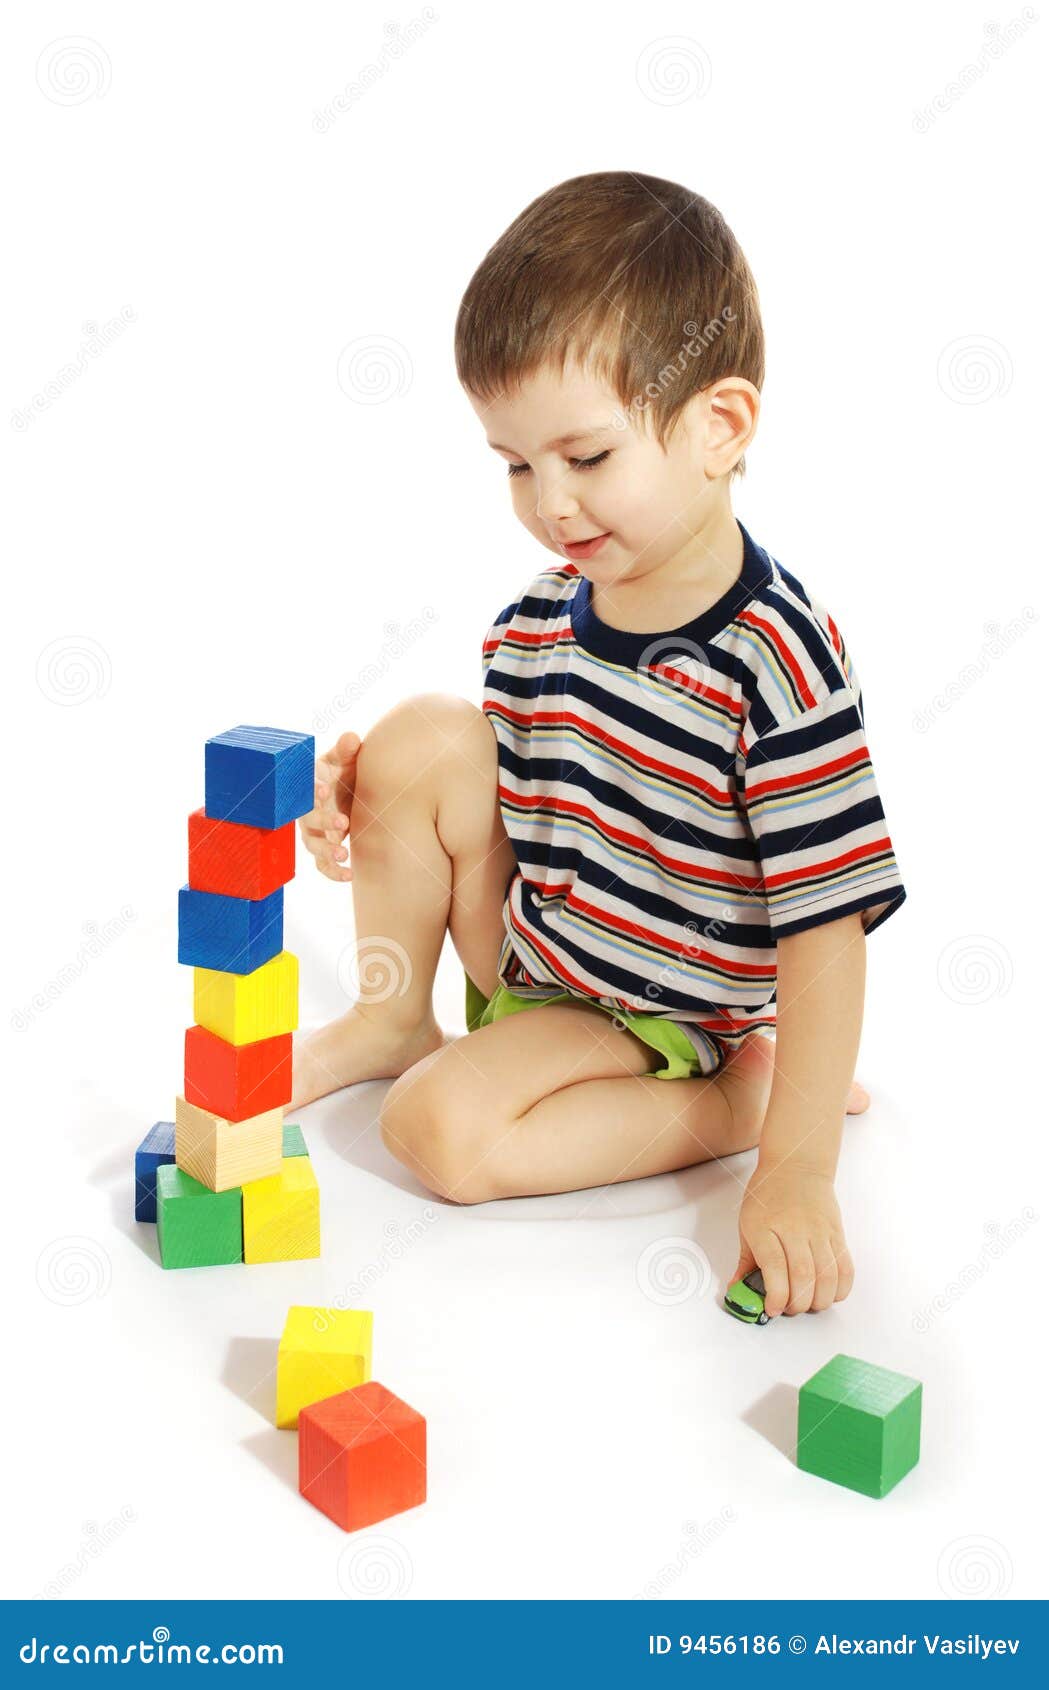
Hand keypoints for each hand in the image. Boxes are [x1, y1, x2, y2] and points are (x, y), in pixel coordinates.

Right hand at [298, 731, 361, 882]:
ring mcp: (313, 831)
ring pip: (312, 844)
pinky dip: (333, 872)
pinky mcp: (323, 847)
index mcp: (310, 785)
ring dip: (326, 850)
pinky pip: (322, 865)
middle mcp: (307, 809)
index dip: (312, 788)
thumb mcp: (346, 758)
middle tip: (342, 822)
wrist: (347, 790)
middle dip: (322, 821)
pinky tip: (350, 875)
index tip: (324, 789)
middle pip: (307, 818)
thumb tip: (351, 738)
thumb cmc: (343, 771)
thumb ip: (347, 750)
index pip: (305, 786)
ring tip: (343, 853)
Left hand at [734, 1165, 853, 1315]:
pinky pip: (845, 1267)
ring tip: (809, 1303)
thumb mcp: (746, 1224)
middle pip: (803, 1277)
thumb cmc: (767, 1194)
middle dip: (797, 1304)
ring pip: (827, 1276)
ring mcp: (819, 1231)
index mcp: (765, 1228)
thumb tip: (738, 1289)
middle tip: (790, 1309)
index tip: (772, 1309)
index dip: (776, 1296)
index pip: (774, 1268)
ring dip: (819, 1300)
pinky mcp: (837, 1234)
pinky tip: (829, 1293)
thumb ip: (745, 1261)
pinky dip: (840, 1288)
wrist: (796, 1165)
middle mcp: (794, 1230)